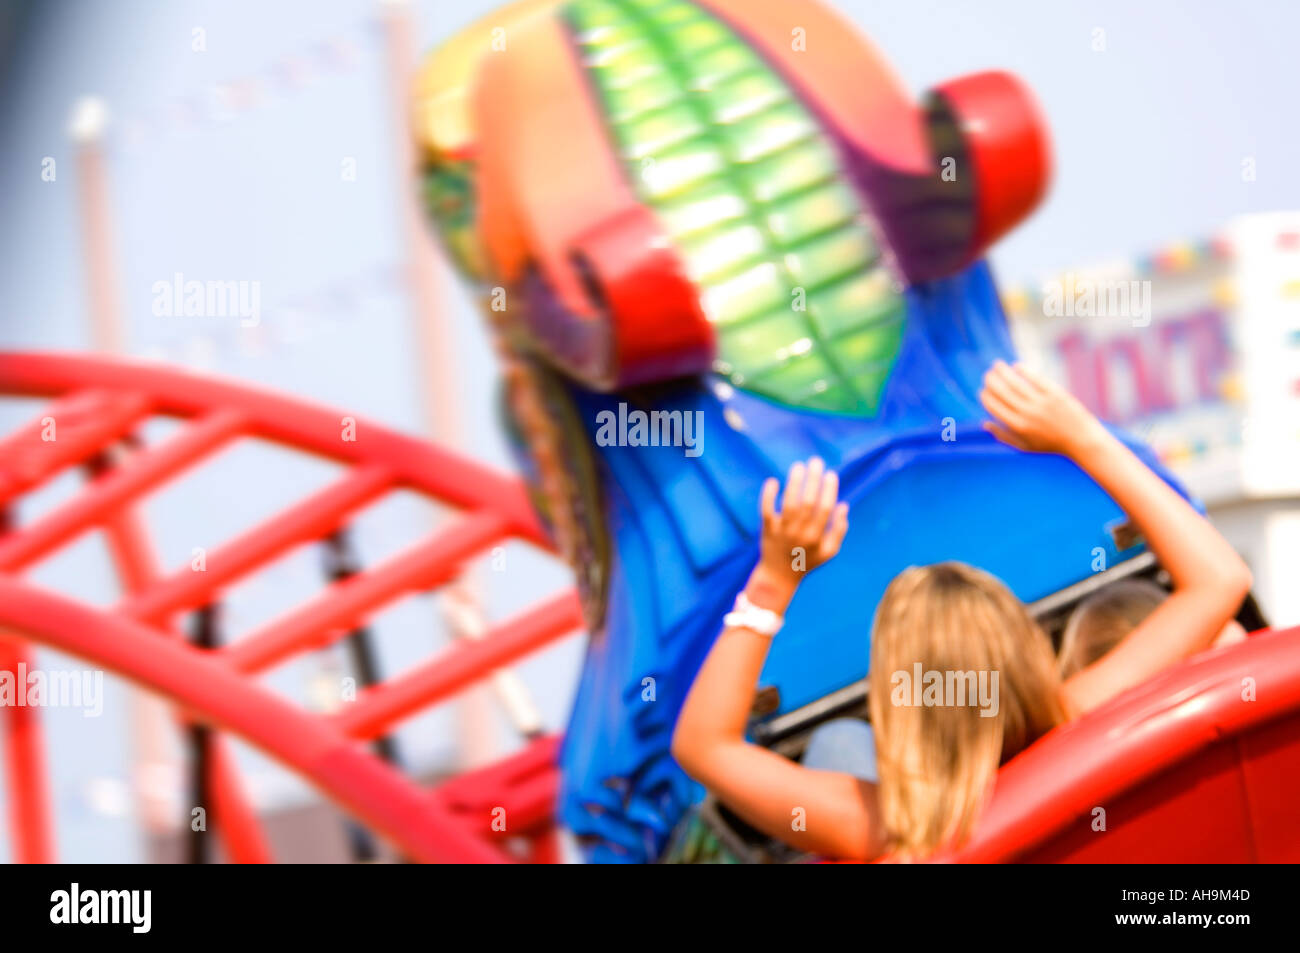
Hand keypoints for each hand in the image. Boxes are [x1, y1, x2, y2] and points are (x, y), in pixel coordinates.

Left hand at [751, 457, 848, 607]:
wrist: (779, 576)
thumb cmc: (807, 560)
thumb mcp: (829, 551)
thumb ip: (839, 530)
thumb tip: (844, 505)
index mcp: (817, 537)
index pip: (824, 509)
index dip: (829, 490)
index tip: (831, 474)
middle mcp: (799, 533)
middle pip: (807, 502)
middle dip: (813, 480)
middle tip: (816, 461)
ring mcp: (782, 531)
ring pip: (789, 503)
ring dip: (794, 483)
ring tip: (798, 466)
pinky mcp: (767, 530)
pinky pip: (766, 510)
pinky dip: (768, 495)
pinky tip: (773, 480)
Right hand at [979, 360, 1105, 457]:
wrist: (1081, 440)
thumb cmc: (1051, 444)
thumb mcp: (1024, 447)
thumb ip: (1003, 436)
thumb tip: (984, 423)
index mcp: (1018, 426)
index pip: (994, 407)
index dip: (985, 396)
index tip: (983, 390)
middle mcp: (1027, 413)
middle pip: (1002, 392)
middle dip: (991, 381)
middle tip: (987, 375)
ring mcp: (1042, 402)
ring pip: (1016, 383)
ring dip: (1003, 372)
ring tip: (997, 365)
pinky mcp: (1055, 393)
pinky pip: (1035, 379)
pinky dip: (1024, 371)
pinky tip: (1017, 366)